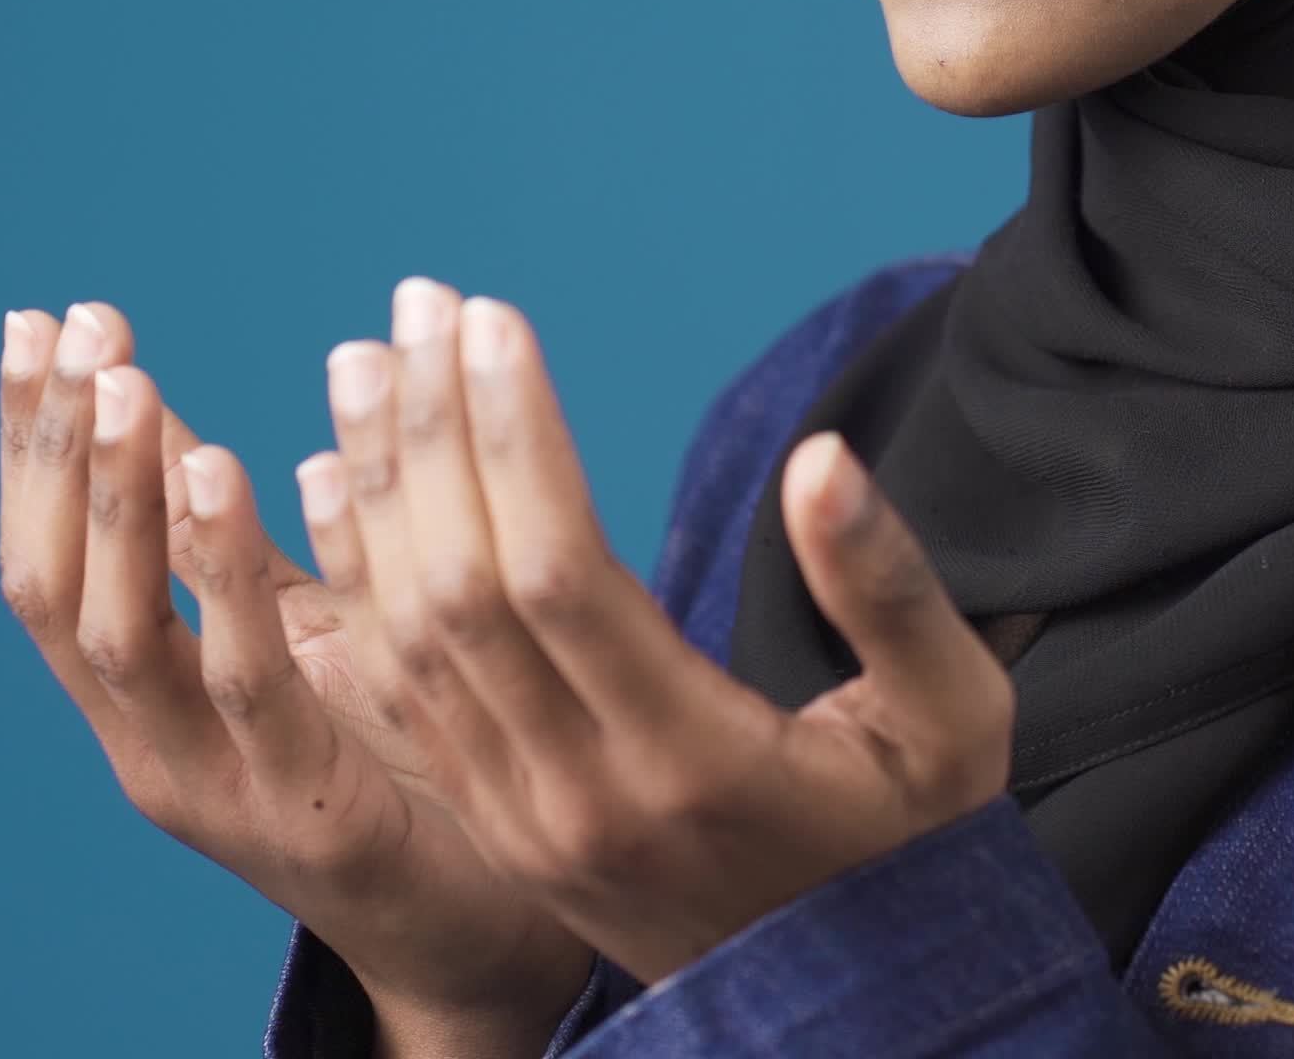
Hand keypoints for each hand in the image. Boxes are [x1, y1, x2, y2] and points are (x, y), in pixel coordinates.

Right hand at [0, 300, 590, 1051]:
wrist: (475, 934)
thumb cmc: (385, 773)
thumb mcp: (290, 634)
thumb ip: (220, 545)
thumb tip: (160, 407)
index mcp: (138, 708)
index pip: (43, 565)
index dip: (29, 447)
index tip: (37, 323)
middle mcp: (147, 753)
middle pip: (56, 594)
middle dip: (56, 456)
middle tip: (76, 332)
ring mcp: (215, 790)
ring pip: (127, 638)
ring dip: (120, 502)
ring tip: (128, 387)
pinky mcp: (306, 810)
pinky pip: (249, 682)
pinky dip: (222, 575)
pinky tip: (227, 470)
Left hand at [306, 278, 1014, 983]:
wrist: (848, 1003)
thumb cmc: (913, 841)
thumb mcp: (951, 719)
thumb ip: (890, 589)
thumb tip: (824, 459)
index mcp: (694, 764)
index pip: (560, 574)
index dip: (512, 439)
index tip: (492, 319)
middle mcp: (584, 798)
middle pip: (462, 593)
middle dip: (430, 434)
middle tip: (419, 305)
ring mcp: (526, 820)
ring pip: (410, 637)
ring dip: (379, 488)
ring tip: (366, 358)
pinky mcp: (498, 824)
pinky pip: (398, 687)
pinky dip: (361, 573)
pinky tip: (342, 476)